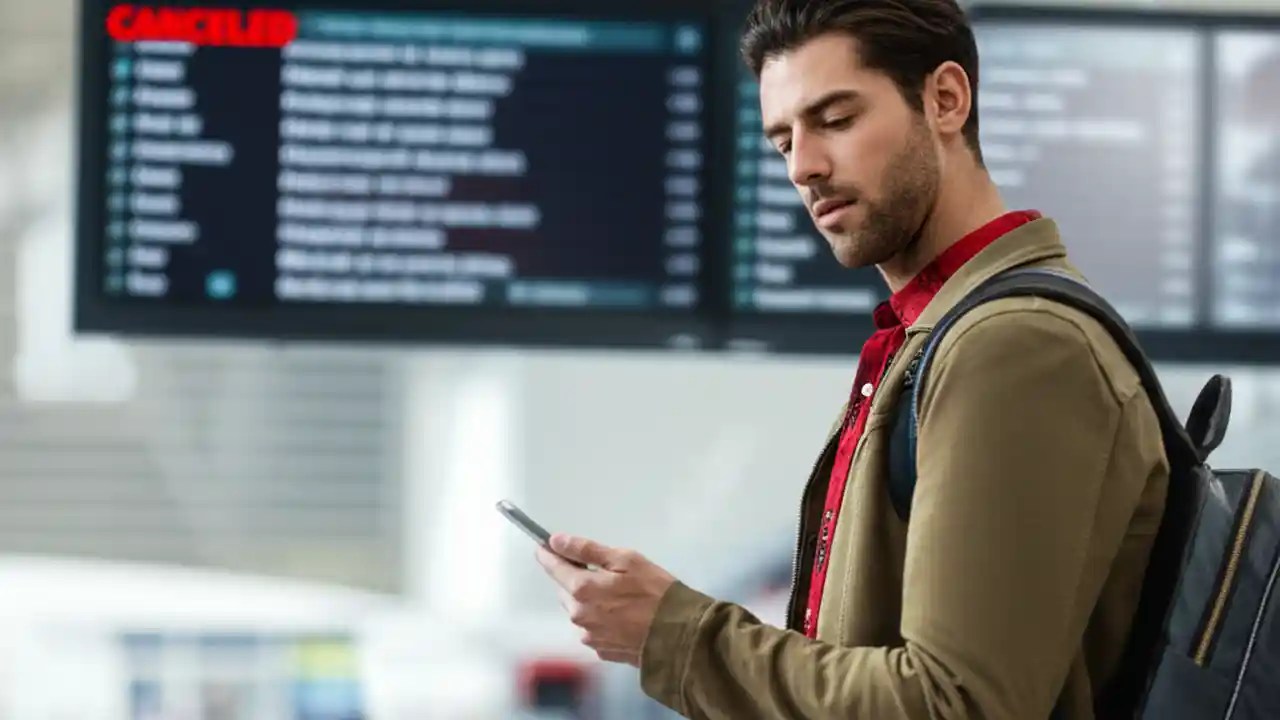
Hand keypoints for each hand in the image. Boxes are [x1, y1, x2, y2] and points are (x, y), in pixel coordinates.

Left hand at [536, 533, 676, 666]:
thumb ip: (586, 549)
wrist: (679, 634)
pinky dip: (600, 619)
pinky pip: (592, 627)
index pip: (553, 567)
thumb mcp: (625, 560)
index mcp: (582, 589)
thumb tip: (556, 541)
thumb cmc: (655, 591)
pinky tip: (622, 615)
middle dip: (576, 578)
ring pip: (578, 610)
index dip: (548, 554)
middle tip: (603, 573)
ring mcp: (589, 636)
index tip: (544, 545)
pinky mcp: (601, 650)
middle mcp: (579, 615)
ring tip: (618, 596)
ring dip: (588, 600)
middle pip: (565, 590)